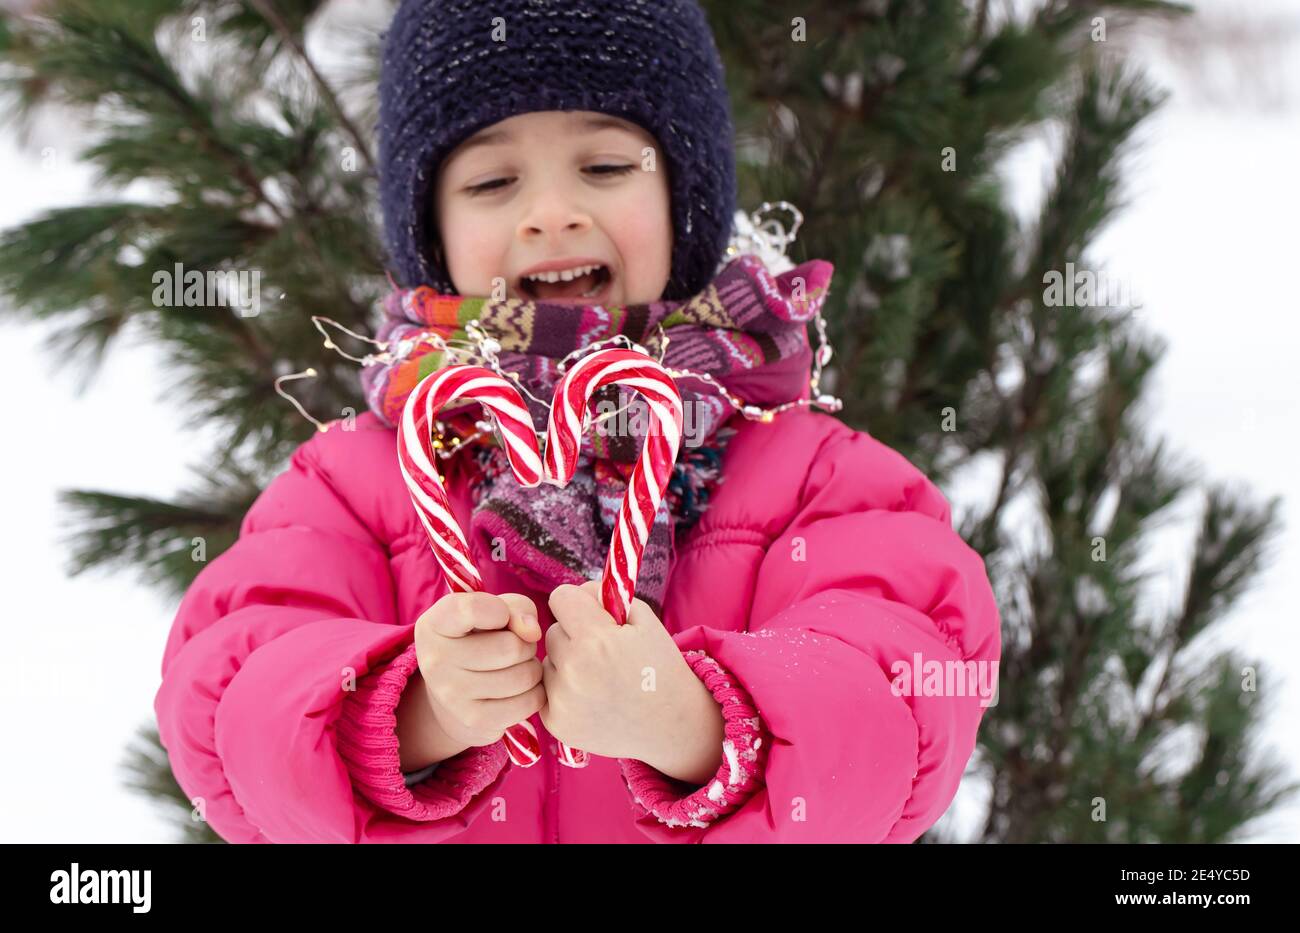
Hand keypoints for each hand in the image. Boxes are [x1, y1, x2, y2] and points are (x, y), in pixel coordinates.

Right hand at [411, 591, 545, 753]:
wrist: (454, 694)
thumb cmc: (480, 639)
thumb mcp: (493, 612)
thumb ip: (516, 608)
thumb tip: (532, 632)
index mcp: (434, 624)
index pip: (471, 609)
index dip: (499, 610)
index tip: (500, 616)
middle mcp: (435, 660)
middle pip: (511, 647)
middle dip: (525, 644)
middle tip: (514, 648)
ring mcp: (451, 695)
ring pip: (524, 675)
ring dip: (531, 669)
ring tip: (515, 667)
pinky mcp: (474, 720)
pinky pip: (529, 701)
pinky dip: (535, 692)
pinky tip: (519, 689)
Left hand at [539, 581, 724, 781]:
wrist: (670, 724)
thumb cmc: (659, 667)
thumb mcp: (645, 621)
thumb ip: (608, 596)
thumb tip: (578, 591)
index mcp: (595, 638)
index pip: (560, 597)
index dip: (577, 602)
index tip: (591, 614)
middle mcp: (573, 669)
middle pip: (553, 632)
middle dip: (574, 635)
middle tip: (604, 653)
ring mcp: (561, 700)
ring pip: (548, 662)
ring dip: (566, 664)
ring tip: (599, 679)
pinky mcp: (555, 723)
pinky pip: (547, 691)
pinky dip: (564, 691)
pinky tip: (592, 698)